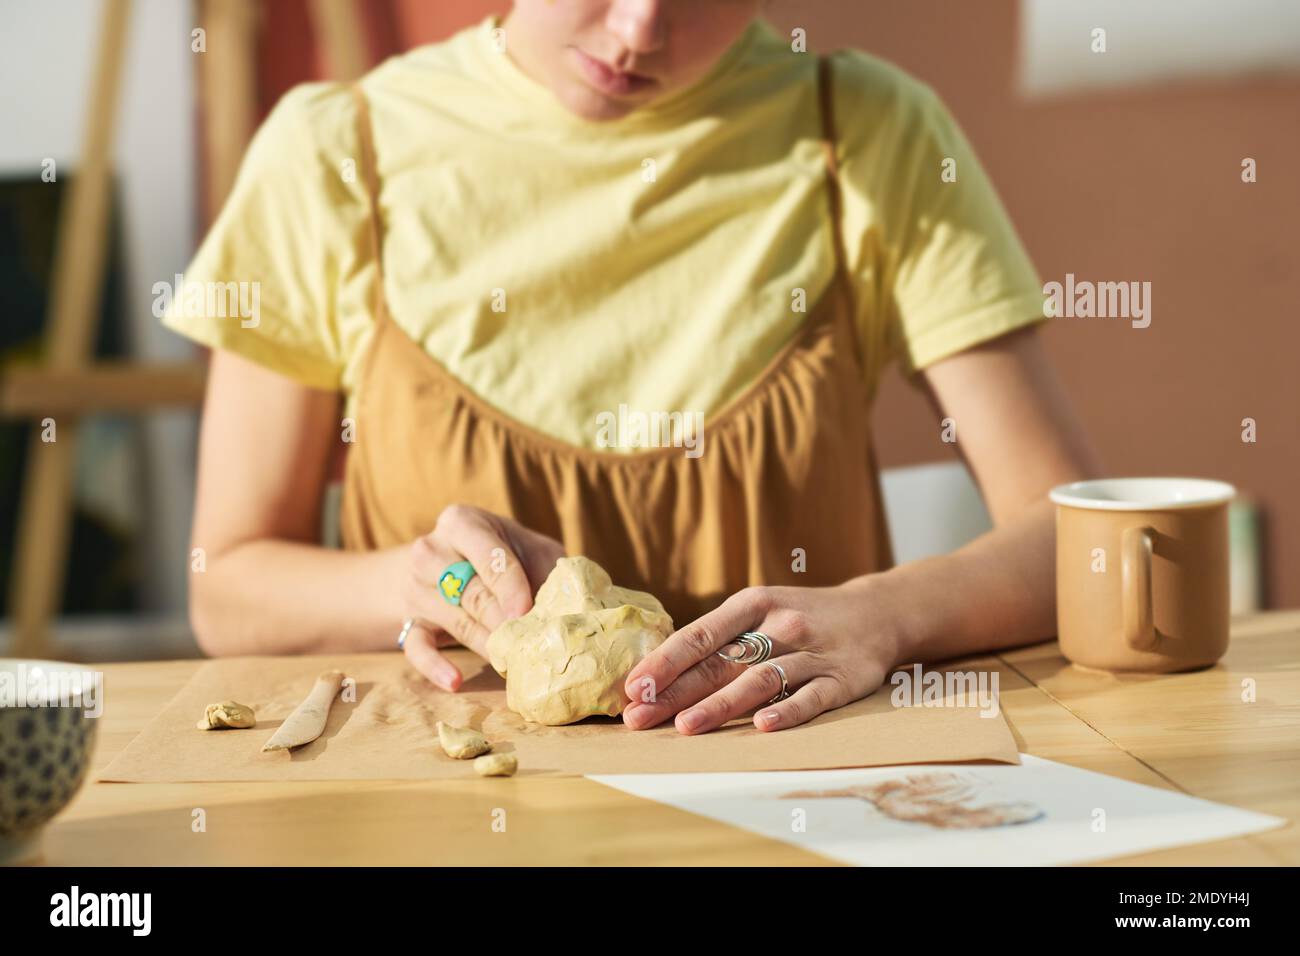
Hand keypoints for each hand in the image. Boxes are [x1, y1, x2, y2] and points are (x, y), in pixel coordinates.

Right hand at [400, 504, 564, 690]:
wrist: (451, 561)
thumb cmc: (504, 554)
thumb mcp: (530, 548)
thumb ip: (549, 569)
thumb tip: (568, 605)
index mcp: (462, 523)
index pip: (487, 555)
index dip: (509, 585)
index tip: (526, 612)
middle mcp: (431, 550)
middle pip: (468, 590)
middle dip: (500, 619)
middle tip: (526, 641)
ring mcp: (415, 586)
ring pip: (453, 620)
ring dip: (485, 643)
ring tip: (511, 661)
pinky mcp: (410, 620)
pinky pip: (416, 646)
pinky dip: (435, 666)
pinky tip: (456, 682)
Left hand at [621, 579, 903, 733]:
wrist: (879, 612)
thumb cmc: (803, 616)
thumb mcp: (762, 609)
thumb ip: (722, 636)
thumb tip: (659, 671)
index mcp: (754, 604)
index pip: (700, 635)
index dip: (664, 662)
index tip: (633, 687)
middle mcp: (780, 625)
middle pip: (721, 662)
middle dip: (676, 692)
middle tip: (639, 717)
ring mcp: (812, 653)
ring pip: (760, 680)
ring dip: (721, 704)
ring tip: (686, 727)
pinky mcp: (842, 679)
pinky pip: (811, 697)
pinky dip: (787, 712)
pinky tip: (762, 726)